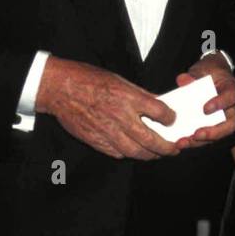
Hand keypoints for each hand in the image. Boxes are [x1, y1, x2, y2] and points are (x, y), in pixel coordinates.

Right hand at [37, 55, 179, 159]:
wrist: (60, 89)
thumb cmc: (89, 80)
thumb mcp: (120, 80)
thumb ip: (140, 94)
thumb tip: (158, 103)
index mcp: (129, 98)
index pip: (160, 113)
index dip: (170, 118)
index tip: (172, 120)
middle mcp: (121, 117)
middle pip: (152, 140)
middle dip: (166, 148)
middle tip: (173, 149)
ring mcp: (108, 132)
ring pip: (136, 152)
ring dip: (150, 155)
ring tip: (157, 154)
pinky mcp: (96, 141)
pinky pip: (118, 153)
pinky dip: (129, 154)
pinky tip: (134, 151)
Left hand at [171, 52, 234, 150]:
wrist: (212, 74)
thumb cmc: (209, 72)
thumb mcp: (202, 69)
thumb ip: (193, 75)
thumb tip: (182, 80)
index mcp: (230, 89)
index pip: (230, 97)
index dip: (220, 104)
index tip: (205, 110)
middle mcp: (231, 108)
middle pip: (229, 125)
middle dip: (213, 133)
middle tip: (196, 134)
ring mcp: (223, 119)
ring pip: (218, 135)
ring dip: (200, 141)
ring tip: (183, 142)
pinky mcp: (212, 126)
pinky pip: (206, 137)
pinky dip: (193, 141)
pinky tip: (179, 142)